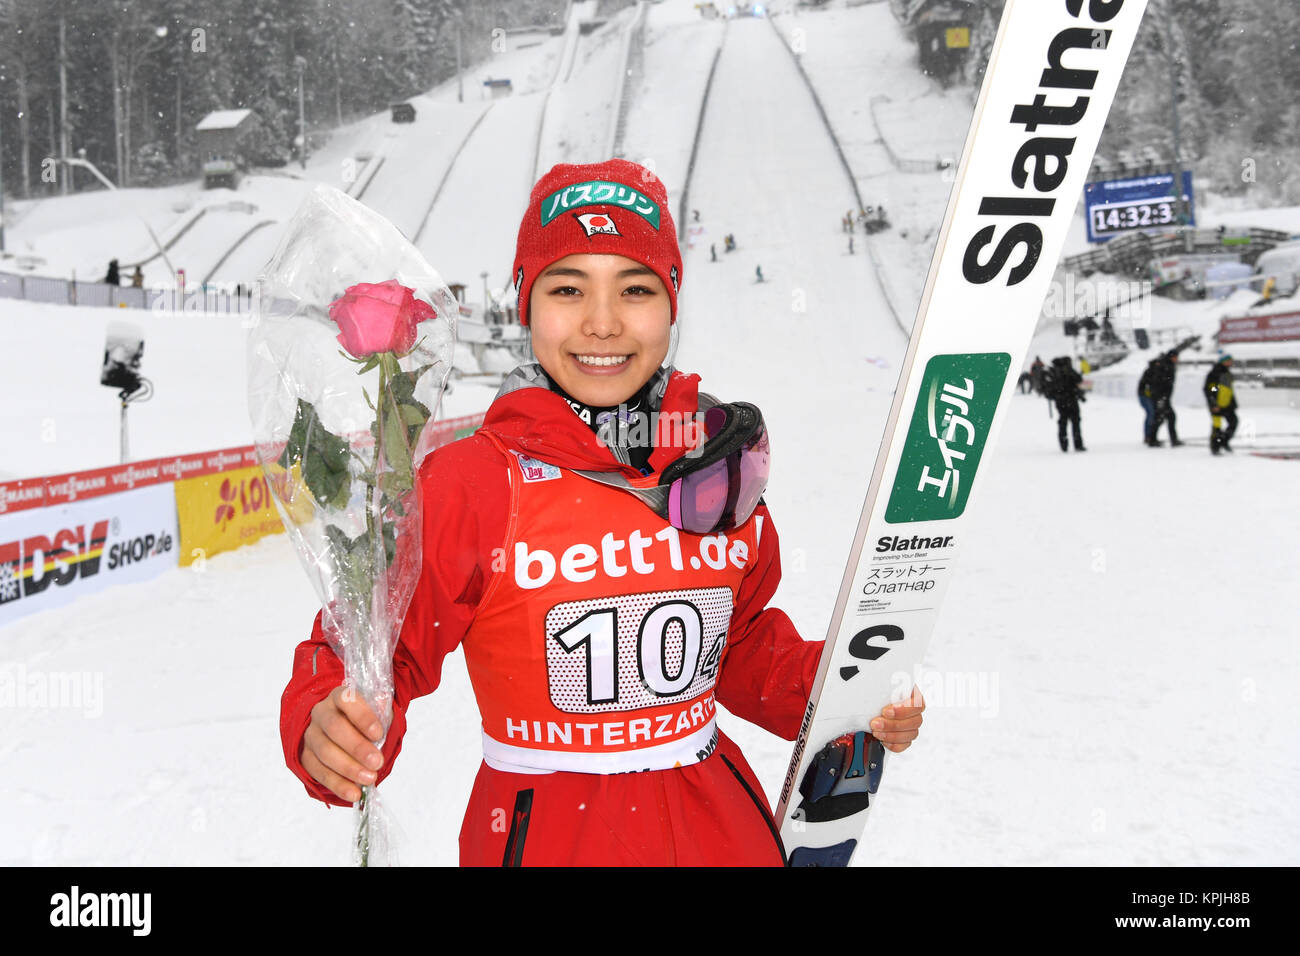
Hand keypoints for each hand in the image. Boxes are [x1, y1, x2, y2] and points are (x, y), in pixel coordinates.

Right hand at [300, 685, 385, 802]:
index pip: (347, 700)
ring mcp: (310, 735)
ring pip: (325, 752)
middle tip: (377, 762)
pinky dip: (337, 784)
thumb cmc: (363, 721)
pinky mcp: (305, 757)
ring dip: (349, 769)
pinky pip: (318, 772)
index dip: (362, 717)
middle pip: (334, 728)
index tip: (378, 734)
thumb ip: (382, 715)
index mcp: (338, 696)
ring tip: (369, 779)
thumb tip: (386, 721)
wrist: (343, 729)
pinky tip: (354, 792)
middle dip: (357, 747)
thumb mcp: (376, 711)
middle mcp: (320, 713)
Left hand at [869, 685, 924, 753]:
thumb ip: (883, 690)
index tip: (886, 711)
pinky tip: (882, 740)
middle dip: (893, 724)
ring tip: (876, 731)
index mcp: (912, 696)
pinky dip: (892, 744)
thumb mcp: (879, 687)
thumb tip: (878, 691)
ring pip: (911, 734)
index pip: (918, 704)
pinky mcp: (905, 739)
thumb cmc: (876, 694)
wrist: (868, 704)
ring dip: (891, 735)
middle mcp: (914, 712)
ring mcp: (911, 726)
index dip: (904, 709)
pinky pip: (904, 745)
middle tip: (876, 723)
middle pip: (915, 721)